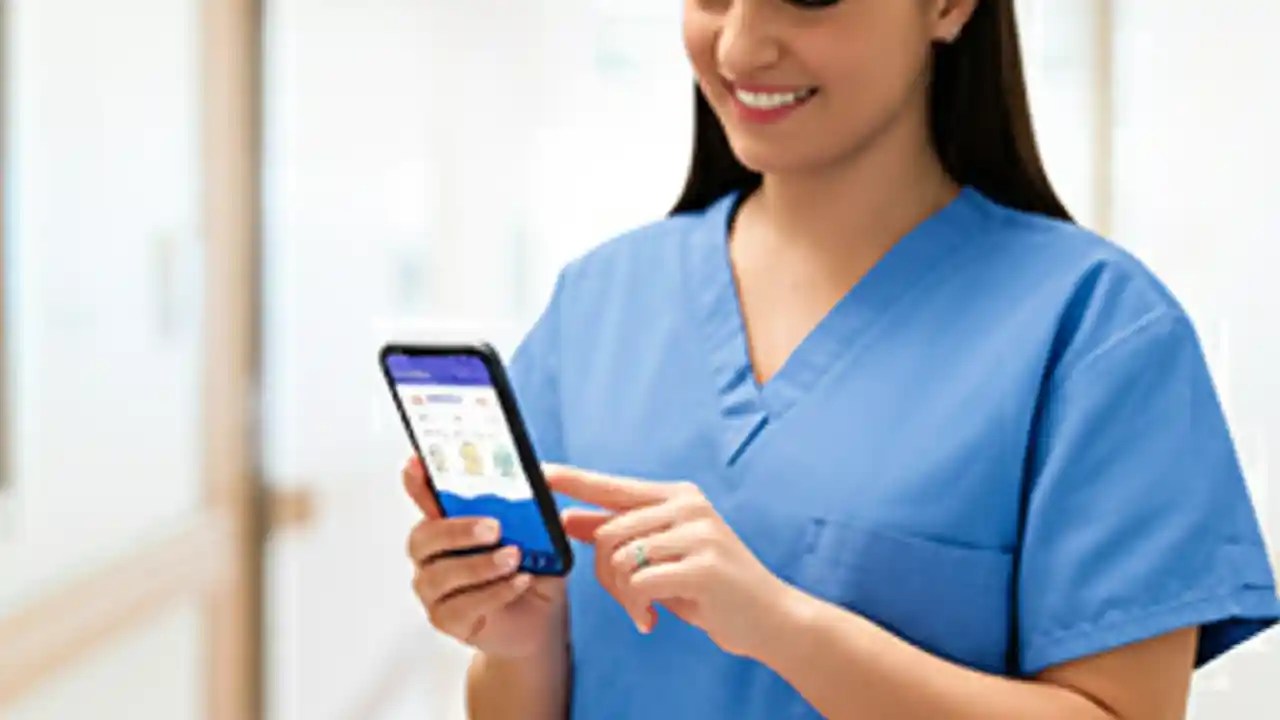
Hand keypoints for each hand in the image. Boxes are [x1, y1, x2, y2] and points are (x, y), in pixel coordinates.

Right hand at [402, 457, 566, 658]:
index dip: (416, 482)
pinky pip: (460, 606)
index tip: (417, 465)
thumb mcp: (536, 534)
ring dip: (480, 565)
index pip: (424, 498)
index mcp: (450, 525)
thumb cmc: (531, 570)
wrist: (541, 620)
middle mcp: (433, 556)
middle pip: (423, 538)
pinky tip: (519, 582)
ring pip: (439, 575)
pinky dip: (494, 591)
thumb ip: (527, 509)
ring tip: (514, 558)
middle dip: (457, 530)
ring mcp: (435, 590)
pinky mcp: (447, 620)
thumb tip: (536, 477)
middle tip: (493, 528)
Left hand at [547, 465, 795, 657]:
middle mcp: (687, 505)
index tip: (539, 472)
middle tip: (626, 599)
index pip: (612, 484)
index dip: (572, 480)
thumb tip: (569, 519)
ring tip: (642, 609)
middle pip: (607, 532)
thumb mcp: (661, 556)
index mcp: (677, 496)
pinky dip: (637, 606)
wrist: (769, 616)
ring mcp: (698, 532)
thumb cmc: (710, 587)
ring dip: (622, 595)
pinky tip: (653, 618)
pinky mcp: (703, 565)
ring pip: (620, 558)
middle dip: (604, 575)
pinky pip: (641, 582)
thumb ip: (620, 535)